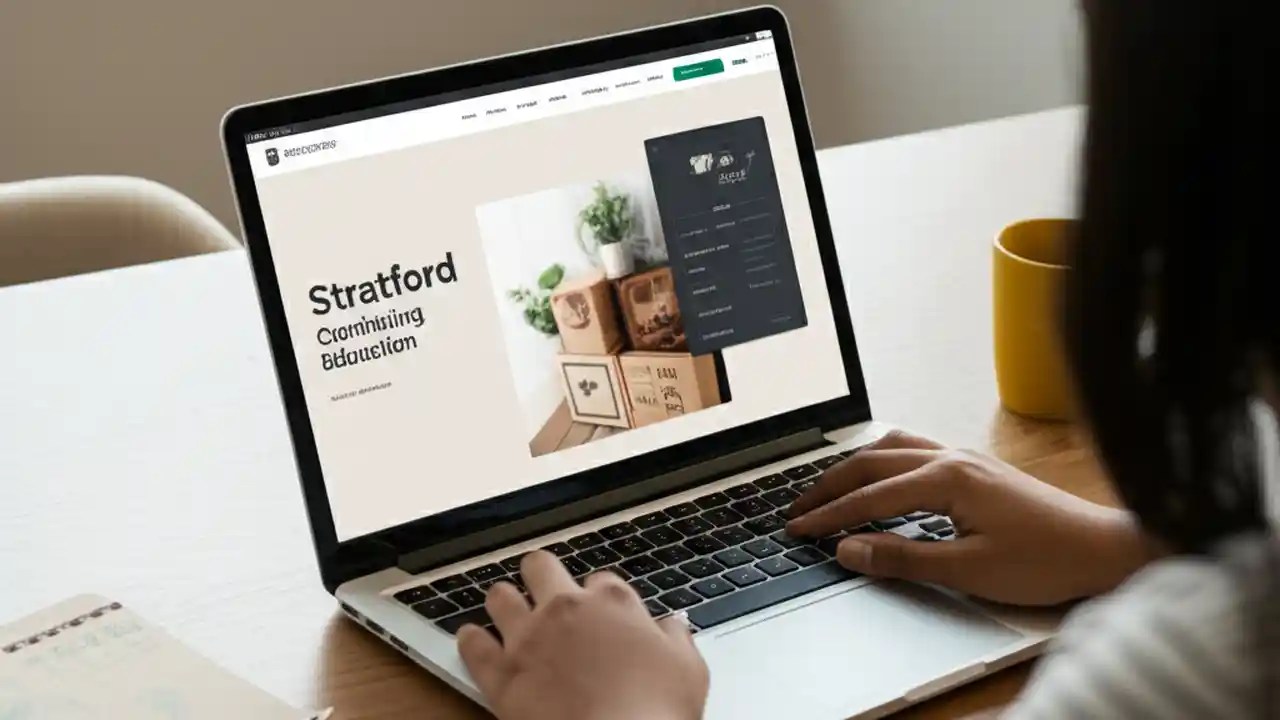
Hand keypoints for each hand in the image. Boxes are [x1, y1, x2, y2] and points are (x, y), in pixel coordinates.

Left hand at [457, 551, 707, 719]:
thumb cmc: (655, 712)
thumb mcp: (688, 670)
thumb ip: (676, 639)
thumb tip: (672, 626)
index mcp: (612, 603)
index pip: (601, 580)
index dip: (599, 596)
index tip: (601, 611)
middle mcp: (566, 610)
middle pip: (541, 567)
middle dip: (541, 575)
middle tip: (543, 588)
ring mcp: (528, 639)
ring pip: (500, 596)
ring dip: (503, 600)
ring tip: (505, 607)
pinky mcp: (501, 674)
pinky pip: (472, 645)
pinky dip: (470, 640)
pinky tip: (471, 638)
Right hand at [786, 430, 1158, 604]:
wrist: (1104, 549)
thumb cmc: (1044, 561)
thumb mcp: (969, 570)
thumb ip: (903, 558)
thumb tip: (848, 549)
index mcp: (947, 479)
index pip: (871, 497)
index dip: (830, 516)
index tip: (797, 530)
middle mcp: (952, 458)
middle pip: (873, 462)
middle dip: (830, 486)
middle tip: (797, 509)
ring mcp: (966, 457)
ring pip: (892, 447)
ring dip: (855, 466)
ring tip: (828, 487)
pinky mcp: (977, 465)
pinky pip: (915, 449)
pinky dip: (884, 459)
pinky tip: (880, 473)